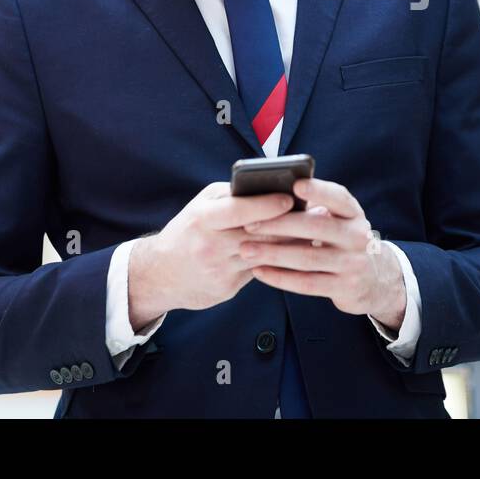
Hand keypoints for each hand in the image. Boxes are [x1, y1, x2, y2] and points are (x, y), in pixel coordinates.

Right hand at [126, 181, 301, 328]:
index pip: (238, 210)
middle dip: (291, 225)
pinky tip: (299, 254)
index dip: (266, 205)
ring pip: (265, 256)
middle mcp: (209, 246)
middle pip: (258, 235)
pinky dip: (280, 261)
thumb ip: (232, 196)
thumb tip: (272, 189)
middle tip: (320, 215)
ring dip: (293, 245)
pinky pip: (259, 272)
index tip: (291, 198)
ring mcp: (218, 270)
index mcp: (202, 219)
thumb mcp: (202, 205)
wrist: (160, 274)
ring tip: (317, 233)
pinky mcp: (226, 289)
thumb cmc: (189, 229)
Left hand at [236, 178, 406, 329]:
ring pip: (307, 258)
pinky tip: (259, 271)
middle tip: (249, 223)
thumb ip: (317, 208)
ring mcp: (352, 264)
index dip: (318, 191)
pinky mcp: (344, 288)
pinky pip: (306, 283)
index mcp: (354, 214)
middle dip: (280, 224)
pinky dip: (280, 278)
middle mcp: (358, 236)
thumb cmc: (344, 241)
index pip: (338, 197)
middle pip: (316, 227)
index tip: (295, 185)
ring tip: (245, 249)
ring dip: (273, 253)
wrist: (374, 280)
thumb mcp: (342, 220)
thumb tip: (274, 195)